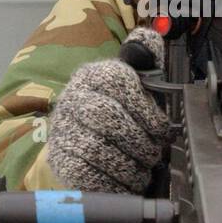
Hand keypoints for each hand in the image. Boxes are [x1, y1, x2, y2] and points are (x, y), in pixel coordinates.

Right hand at [47, 31, 171, 192]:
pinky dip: (113, 183)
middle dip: (139, 141)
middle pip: (106, 117)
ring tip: (143, 171)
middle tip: (155, 155)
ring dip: (129, 166)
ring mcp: (62, 130)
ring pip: (97, 149)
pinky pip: (86, 175)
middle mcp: (72, 98)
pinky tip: (126, 184)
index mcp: (93, 75)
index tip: (163, 129)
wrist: (81, 140)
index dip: (146, 109)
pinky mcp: (59, 160)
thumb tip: (148, 38)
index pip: (118, 82)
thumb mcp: (134, 82)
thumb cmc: (119, 113)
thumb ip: (145, 59)